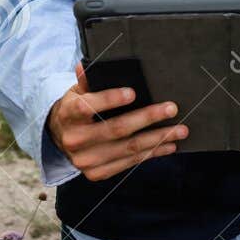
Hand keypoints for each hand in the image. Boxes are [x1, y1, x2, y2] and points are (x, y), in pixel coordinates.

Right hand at [47, 63, 186, 180]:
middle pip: (116, 129)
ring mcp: (86, 160)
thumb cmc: (75, 109)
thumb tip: (85, 66)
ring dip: (158, 139)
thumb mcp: (76, 92)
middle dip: (147, 118)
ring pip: (128, 148)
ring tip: (179, 130)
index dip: (110, 99)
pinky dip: (152, 154)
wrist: (59, 138)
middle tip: (171, 109)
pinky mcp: (97, 173)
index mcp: (69, 115)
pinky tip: (168, 145)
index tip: (133, 93)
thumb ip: (85, 81)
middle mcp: (75, 140)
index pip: (87, 107)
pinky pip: (130, 163)